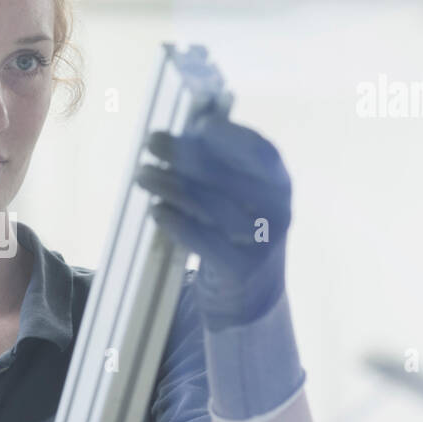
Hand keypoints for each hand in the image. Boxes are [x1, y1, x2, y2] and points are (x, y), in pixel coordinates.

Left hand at [134, 108, 291, 331]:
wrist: (250, 298)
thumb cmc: (235, 233)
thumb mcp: (239, 197)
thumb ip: (219, 163)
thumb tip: (186, 122)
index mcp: (280, 185)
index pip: (261, 152)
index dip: (230, 136)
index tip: (196, 125)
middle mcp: (278, 212)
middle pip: (229, 176)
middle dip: (186, 155)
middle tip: (152, 140)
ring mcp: (261, 243)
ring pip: (212, 207)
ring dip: (172, 186)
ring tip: (143, 174)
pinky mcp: (239, 270)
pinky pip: (203, 240)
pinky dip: (176, 223)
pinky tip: (155, 209)